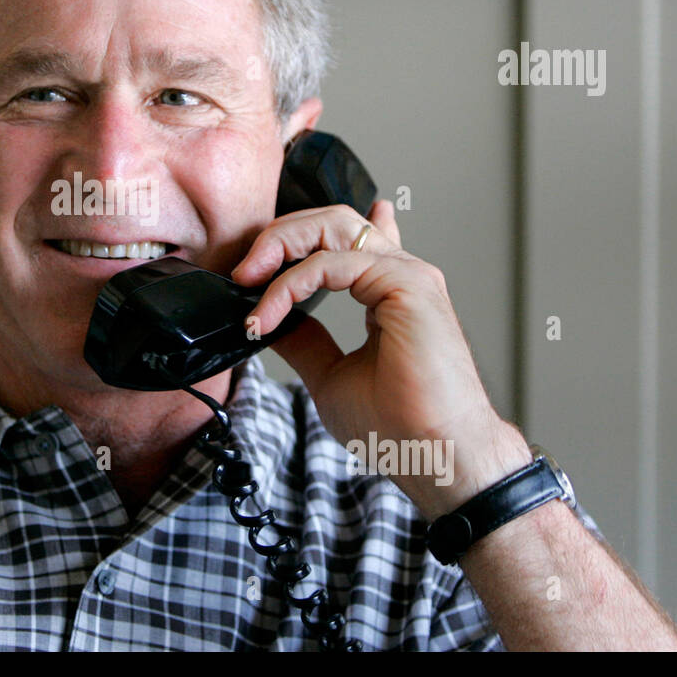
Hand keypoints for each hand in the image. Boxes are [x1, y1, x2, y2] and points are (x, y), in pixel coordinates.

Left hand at [230, 200, 530, 517]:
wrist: (433, 457)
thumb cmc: (397, 426)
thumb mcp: (330, 374)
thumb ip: (306, 340)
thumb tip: (273, 322)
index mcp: (387, 290)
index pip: (340, 237)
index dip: (291, 242)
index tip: (251, 274)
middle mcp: (399, 274)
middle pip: (330, 219)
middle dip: (278, 236)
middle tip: (242, 272)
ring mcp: (407, 274)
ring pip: (331, 227)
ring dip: (279, 248)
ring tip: (248, 282)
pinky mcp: (408, 283)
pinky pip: (332, 263)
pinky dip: (289, 284)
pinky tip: (268, 314)